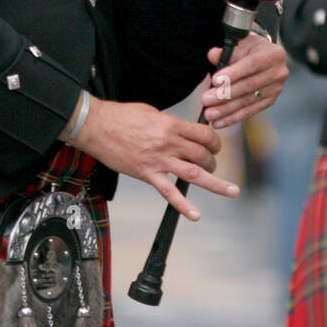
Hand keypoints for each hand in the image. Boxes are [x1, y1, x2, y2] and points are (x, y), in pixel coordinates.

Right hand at [68, 97, 238, 218]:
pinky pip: (168, 192)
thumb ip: (169, 123)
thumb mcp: (151, 112)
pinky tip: (196, 215)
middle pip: (201, 154)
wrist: (97, 126)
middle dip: (213, 160)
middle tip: (213, 164)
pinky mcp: (147, 174)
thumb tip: (182, 130)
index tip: (215, 145)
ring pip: (193, 174)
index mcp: (170, 124)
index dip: (214, 141)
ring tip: (229, 189)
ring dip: (214, 182)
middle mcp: (168, 143)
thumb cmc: (121, 116)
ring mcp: (158, 161)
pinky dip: (184, 205)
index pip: (203, 134)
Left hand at [200, 33, 288, 127]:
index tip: (214, 81)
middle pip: (249, 86)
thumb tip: (213, 55)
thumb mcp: (239, 43)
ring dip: (226, 110)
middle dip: (225, 95)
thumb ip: (226, 51)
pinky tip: (219, 122)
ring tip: (210, 114)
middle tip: (206, 100)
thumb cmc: (249, 48)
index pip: (251, 65)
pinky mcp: (270, 101)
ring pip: (248, 101)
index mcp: (273, 54)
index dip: (233, 74)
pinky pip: (250, 111)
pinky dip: (233, 117)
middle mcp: (278, 72)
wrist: (264, 55)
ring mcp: (276, 88)